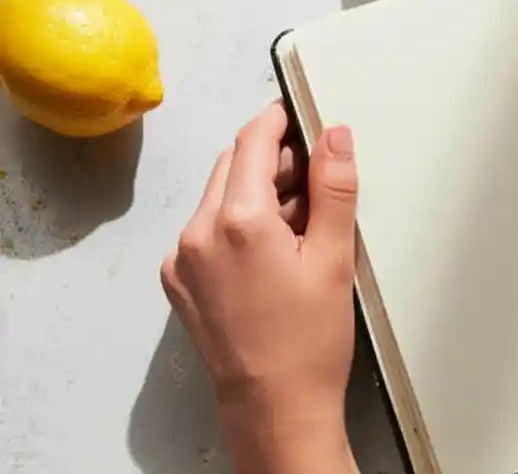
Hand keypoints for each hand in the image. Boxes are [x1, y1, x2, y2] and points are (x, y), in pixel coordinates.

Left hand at [161, 102, 358, 472]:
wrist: (274, 407)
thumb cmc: (309, 342)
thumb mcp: (336, 258)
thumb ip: (334, 188)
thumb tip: (334, 136)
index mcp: (240, 221)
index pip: (252, 141)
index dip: (278, 120)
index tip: (298, 115)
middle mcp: (199, 233)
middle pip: (232, 165)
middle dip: (270, 158)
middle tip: (313, 174)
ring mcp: (182, 258)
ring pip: (218, 197)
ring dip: (255, 191)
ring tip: (300, 224)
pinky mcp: (178, 280)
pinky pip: (206, 230)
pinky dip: (236, 223)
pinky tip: (272, 251)